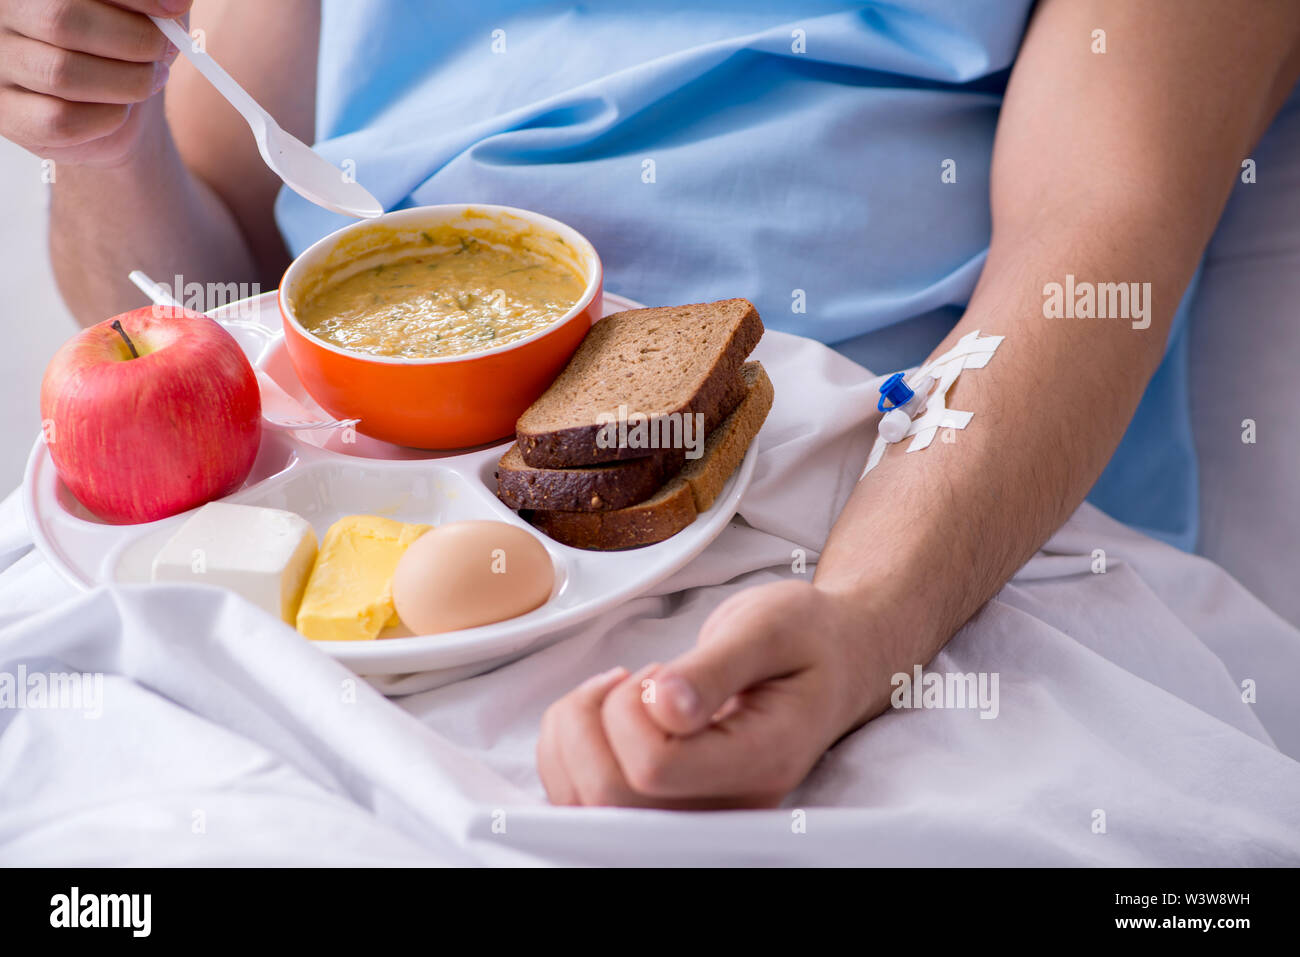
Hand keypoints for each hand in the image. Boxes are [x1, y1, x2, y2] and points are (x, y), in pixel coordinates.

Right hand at [0, 0, 190, 165]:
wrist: (115, 100)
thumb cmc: (126, 41)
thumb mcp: (143, 8)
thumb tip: (173, 0)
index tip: (176, 7)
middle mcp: (3, 13)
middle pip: (62, 20)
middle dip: (133, 40)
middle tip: (164, 50)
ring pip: (62, 74)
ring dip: (127, 83)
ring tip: (149, 80)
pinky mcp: (7, 114)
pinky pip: (59, 121)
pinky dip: (107, 119)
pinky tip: (120, 110)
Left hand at [537, 579, 887, 807]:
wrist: (830, 663)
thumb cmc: (804, 640)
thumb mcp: (768, 626)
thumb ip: (715, 667)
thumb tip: (664, 705)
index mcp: (760, 762)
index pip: (655, 768)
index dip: (630, 710)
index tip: (660, 669)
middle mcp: (725, 807)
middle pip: (609, 796)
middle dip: (591, 720)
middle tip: (630, 677)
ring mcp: (693, 813)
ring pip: (585, 804)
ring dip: (573, 733)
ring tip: (618, 691)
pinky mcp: (662, 806)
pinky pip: (582, 799)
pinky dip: (568, 748)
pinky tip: (605, 714)